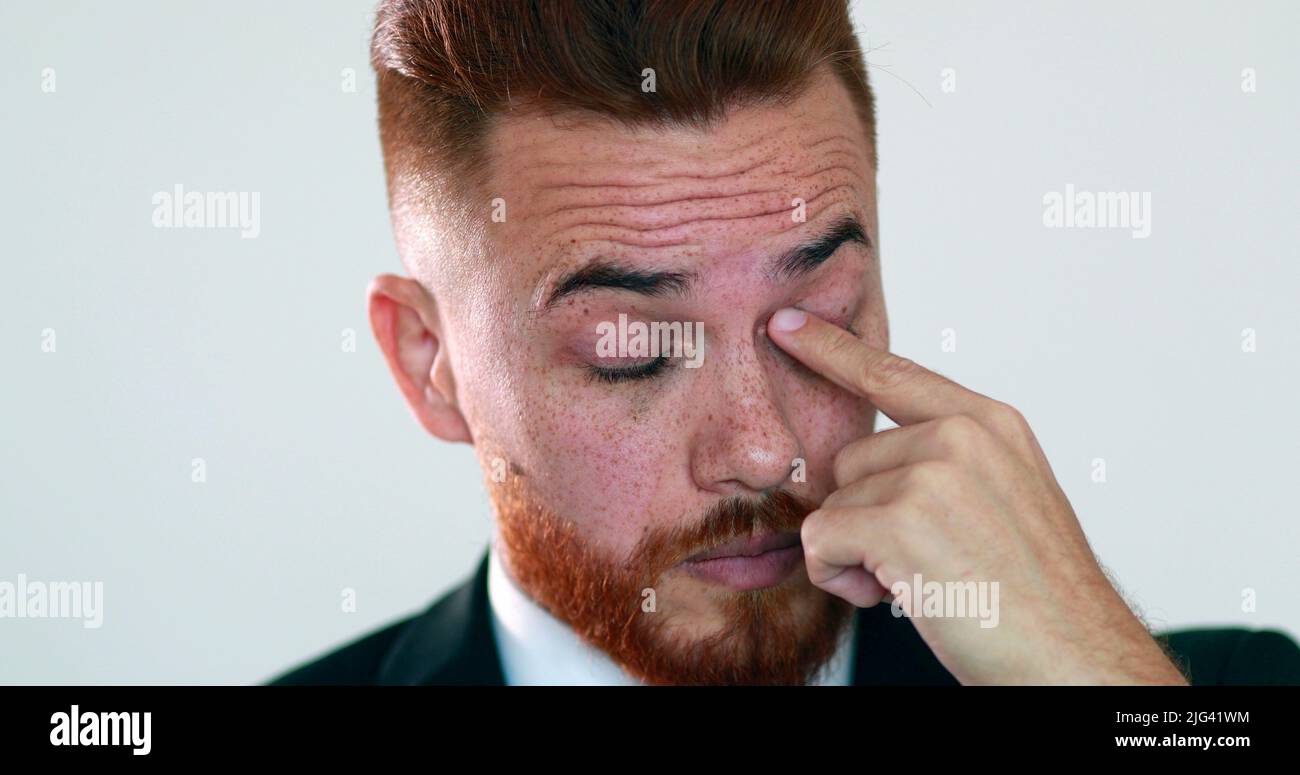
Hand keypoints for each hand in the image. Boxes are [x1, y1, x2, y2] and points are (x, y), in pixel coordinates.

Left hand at [767, 307, 1186, 684]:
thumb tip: (870, 464)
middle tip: (924, 562)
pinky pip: (820, 540)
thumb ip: (948, 463)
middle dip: (866, 519)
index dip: (834, 349)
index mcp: (990, 425)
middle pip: (849, 462)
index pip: (894, 373)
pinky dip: (840, 578)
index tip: (788, 324)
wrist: (1074, 659)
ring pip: (832, 505)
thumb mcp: (1007, 500)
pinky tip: (895, 596)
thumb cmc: (1037, 598)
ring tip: (921, 581)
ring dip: (856, 554)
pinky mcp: (901, 519)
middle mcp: (962, 436)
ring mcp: (932, 473)